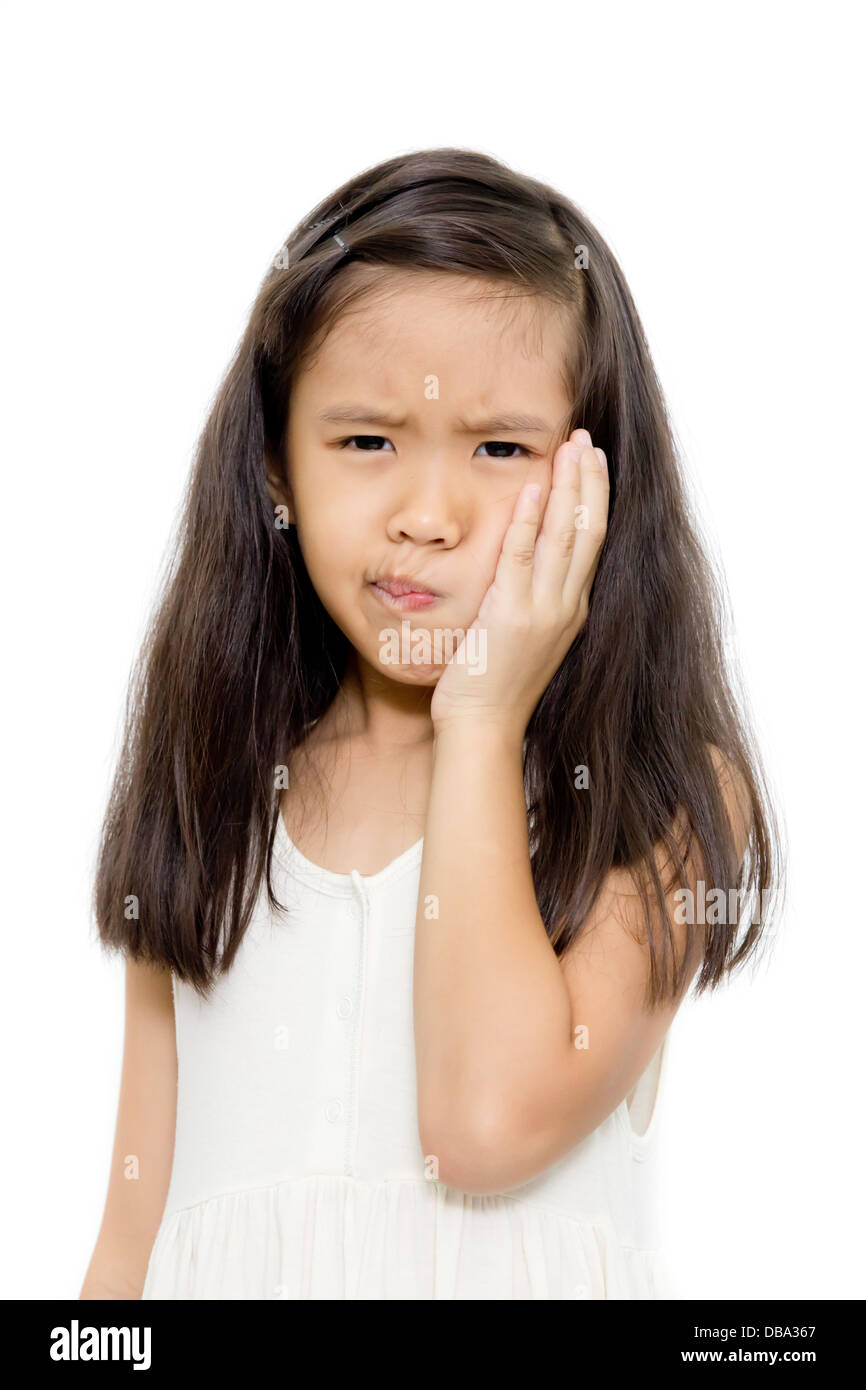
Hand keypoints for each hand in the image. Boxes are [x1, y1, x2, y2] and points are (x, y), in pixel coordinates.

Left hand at [430, 428, 608, 741]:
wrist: (484, 728)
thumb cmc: (494, 688)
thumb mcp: (524, 639)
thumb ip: (531, 603)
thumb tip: (523, 573)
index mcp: (572, 610)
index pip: (592, 542)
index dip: (595, 498)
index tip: (594, 463)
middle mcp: (566, 606)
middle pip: (589, 530)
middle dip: (590, 480)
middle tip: (587, 439)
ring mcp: (543, 611)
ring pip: (565, 536)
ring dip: (568, 487)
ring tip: (569, 447)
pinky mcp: (512, 615)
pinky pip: (522, 557)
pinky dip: (529, 520)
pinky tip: (532, 487)